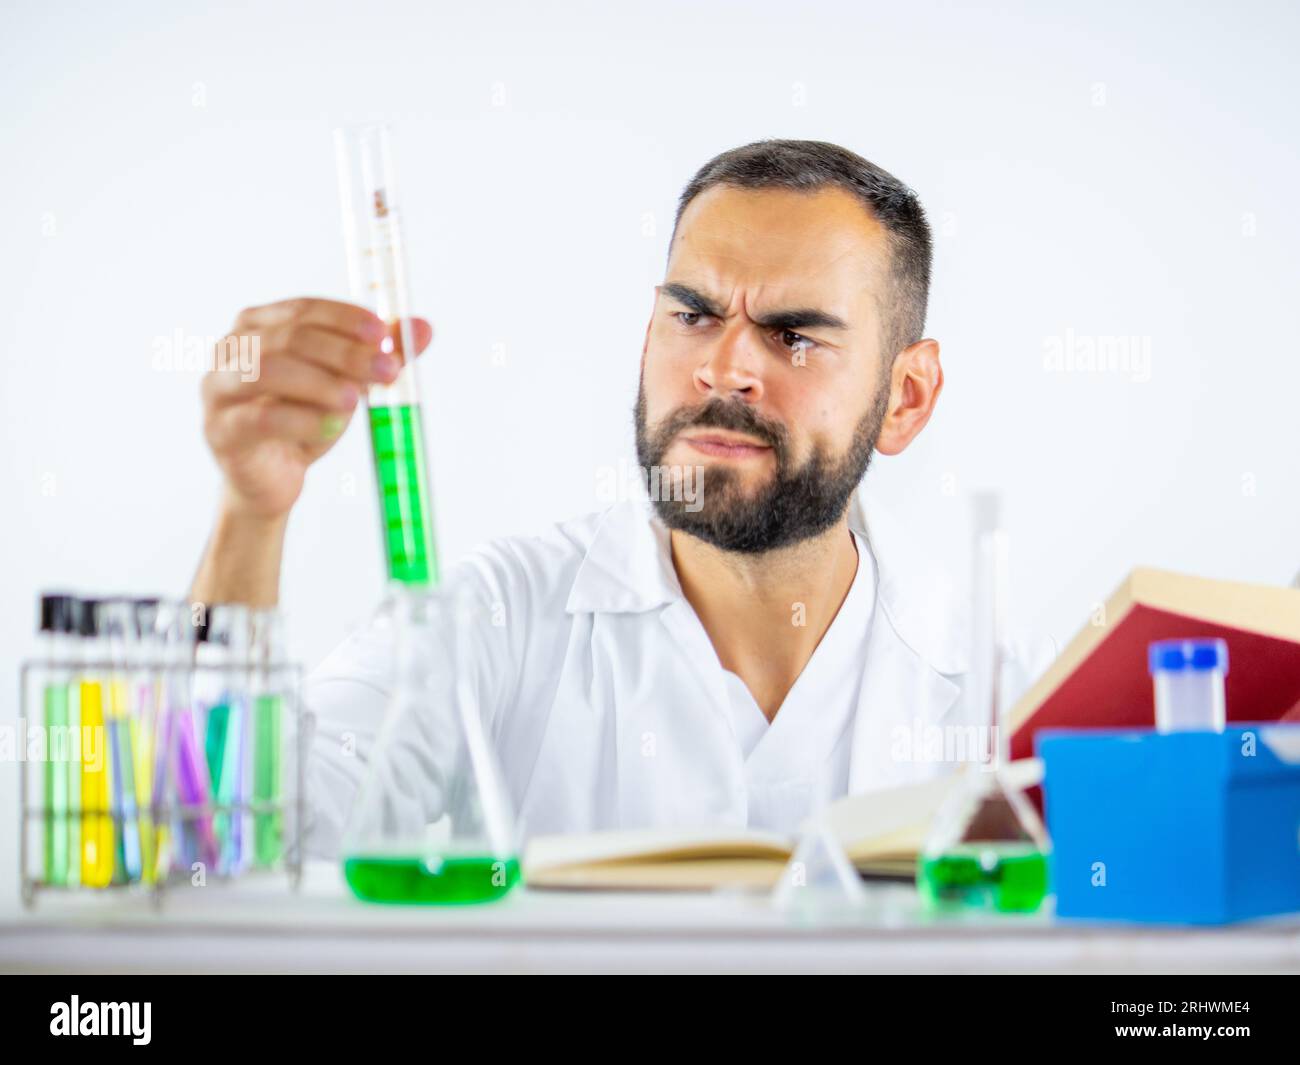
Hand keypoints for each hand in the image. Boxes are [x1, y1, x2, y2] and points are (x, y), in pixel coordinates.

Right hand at [201, 297, 432, 519]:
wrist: (272, 480)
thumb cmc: (305, 421)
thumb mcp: (346, 384)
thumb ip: (379, 356)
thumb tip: (425, 328)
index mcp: (259, 326)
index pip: (303, 310)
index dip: (344, 318)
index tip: (382, 334)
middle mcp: (232, 349)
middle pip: (290, 338)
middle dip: (344, 353)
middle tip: (387, 370)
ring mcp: (219, 387)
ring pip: (268, 371)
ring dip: (321, 382)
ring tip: (357, 400)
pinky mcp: (220, 429)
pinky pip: (260, 418)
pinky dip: (301, 420)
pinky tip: (331, 427)